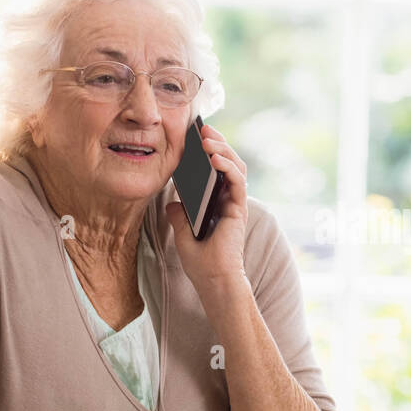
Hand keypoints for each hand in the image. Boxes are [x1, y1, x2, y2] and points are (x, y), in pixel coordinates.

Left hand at [167, 123, 247, 294]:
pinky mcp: (239, 209)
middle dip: (217, 143)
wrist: (212, 281)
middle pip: (228, 163)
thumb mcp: (182, 234)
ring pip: (236, 167)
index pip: (215, 171)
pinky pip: (237, 181)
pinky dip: (228, 167)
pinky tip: (215, 158)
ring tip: (208, 138)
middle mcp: (228, 201)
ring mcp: (235, 204)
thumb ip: (179, 217)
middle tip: (202, 129)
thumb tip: (172, 202)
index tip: (194, 136)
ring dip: (223, 150)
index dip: (208, 152)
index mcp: (216, 203)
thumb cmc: (201, 262)